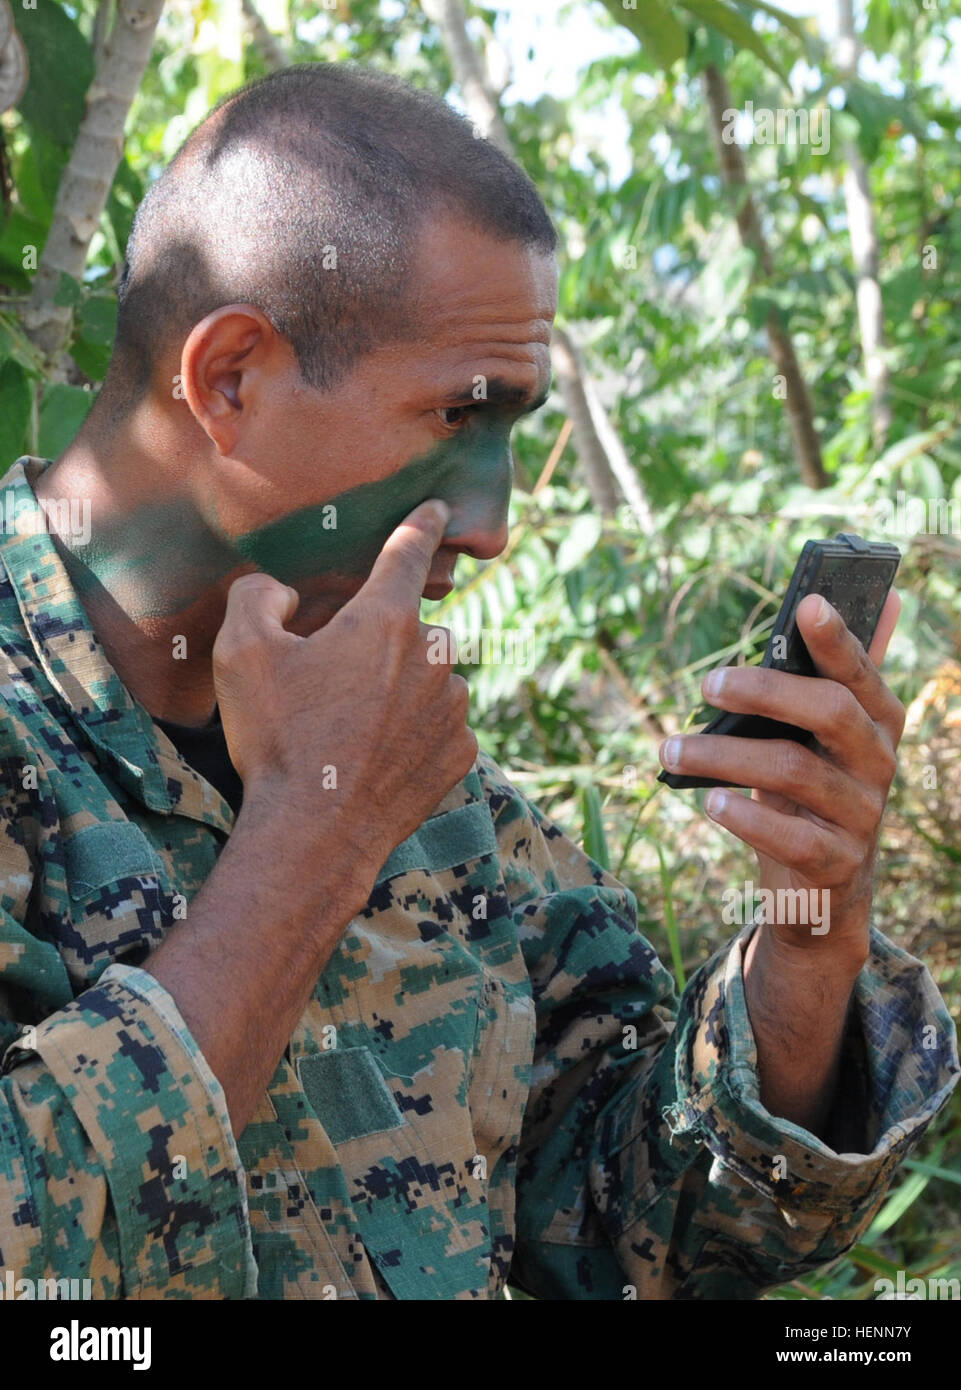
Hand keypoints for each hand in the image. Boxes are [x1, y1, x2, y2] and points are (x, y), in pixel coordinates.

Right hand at [212, 498, 476, 906]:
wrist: (315, 833)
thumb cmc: (278, 738)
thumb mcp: (240, 653)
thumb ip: (258, 597)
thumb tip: (285, 593)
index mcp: (386, 620)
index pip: (409, 552)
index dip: (421, 525)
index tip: (437, 509)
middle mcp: (434, 656)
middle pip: (413, 629)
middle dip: (382, 644)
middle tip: (335, 684)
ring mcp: (453, 708)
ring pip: (431, 679)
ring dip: (402, 690)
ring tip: (351, 729)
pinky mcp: (460, 754)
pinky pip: (440, 726)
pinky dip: (415, 732)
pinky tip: (376, 757)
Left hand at [658, 590, 904, 968]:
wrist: (824, 889)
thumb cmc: (813, 792)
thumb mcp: (824, 737)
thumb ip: (842, 674)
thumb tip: (887, 597)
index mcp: (878, 720)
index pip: (860, 670)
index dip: (837, 638)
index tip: (805, 603)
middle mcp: (879, 762)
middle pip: (829, 712)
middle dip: (764, 691)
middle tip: (706, 685)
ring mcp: (863, 815)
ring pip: (794, 772)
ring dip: (724, 756)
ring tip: (672, 750)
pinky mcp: (838, 863)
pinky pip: (793, 838)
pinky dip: (747, 818)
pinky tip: (711, 802)